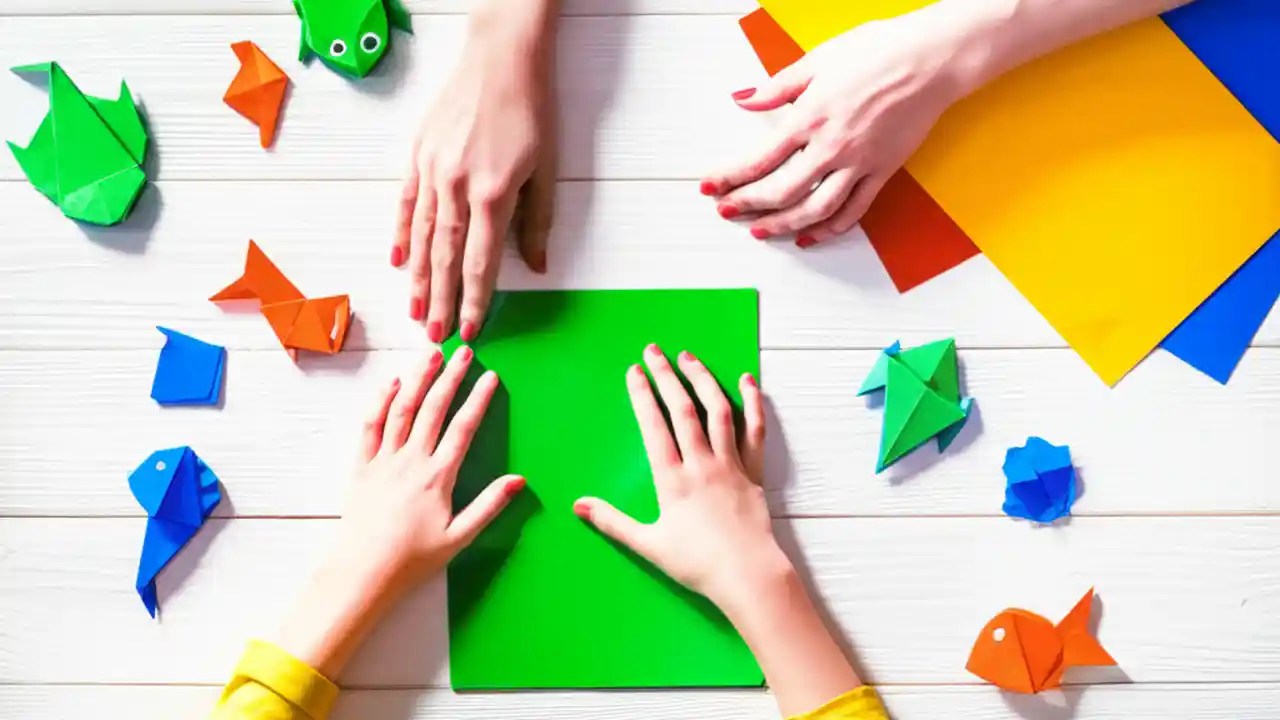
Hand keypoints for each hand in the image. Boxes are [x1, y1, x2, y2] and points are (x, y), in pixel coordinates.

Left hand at [277, 347, 523, 676]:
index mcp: (438, 477)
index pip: (463, 428)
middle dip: (451, 377)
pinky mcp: (362, 466)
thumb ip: (489, 505)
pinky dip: (381, 401)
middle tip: (465, 352)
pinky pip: (371, 426)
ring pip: (402, 409)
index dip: (479, 399)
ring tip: (432, 355)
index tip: (491, 376)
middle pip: (433, 408)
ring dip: (418, 378)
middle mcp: (411, 461)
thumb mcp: (460, 537)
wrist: (363, 572)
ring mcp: (384, 460)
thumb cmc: (413, 559)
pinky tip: (391, 383)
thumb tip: (518, 480)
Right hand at [393, 14, 556, 342]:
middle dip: (443, 301)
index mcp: (493, 193)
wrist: (501, 57)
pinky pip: (408, 203)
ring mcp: (433, 170)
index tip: (473, 329)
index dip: (477, 300)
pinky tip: (400, 261)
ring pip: (424, 236)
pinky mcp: (419, 155)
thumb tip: (536, 267)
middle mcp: (457, 186)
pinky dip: (403, 234)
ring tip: (417, 311)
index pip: (481, 262)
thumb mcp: (547, 169)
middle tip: (436, 337)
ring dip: (420, 279)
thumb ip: (536, 222)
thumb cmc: (531, 110)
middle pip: (447, 257)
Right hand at [576, 345, 862, 715]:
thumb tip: (578, 505)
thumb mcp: (648, 544)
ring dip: (702, 380)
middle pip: (683, 410)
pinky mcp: (754, 471)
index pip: (654, 426)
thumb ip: (612, 521)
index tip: (634, 371)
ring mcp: (730, 464)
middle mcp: (701, 463)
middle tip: (654, 350)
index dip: (642, 396)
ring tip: (689, 357)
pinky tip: (746, 380)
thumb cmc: (697, 563)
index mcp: (672, 479)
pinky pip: (754, 429)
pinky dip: (752, 402)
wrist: (748, 574)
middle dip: (667, 376)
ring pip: (717, 411)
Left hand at [703, 14, 968, 247]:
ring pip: (815, 209)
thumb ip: (777, 86)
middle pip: (781, 191)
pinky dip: (830, 229)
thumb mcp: (817, 60)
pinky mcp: (883, 171)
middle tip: (728, 211)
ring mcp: (859, 163)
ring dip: (784, 225)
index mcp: (811, 116)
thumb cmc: (880, 51)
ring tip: (762, 231)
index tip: (711, 187)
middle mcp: (832, 146)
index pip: (758, 159)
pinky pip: (854, 210)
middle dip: (748, 205)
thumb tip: (745, 100)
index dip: (729, 177)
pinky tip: (812, 235)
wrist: (931, 58)